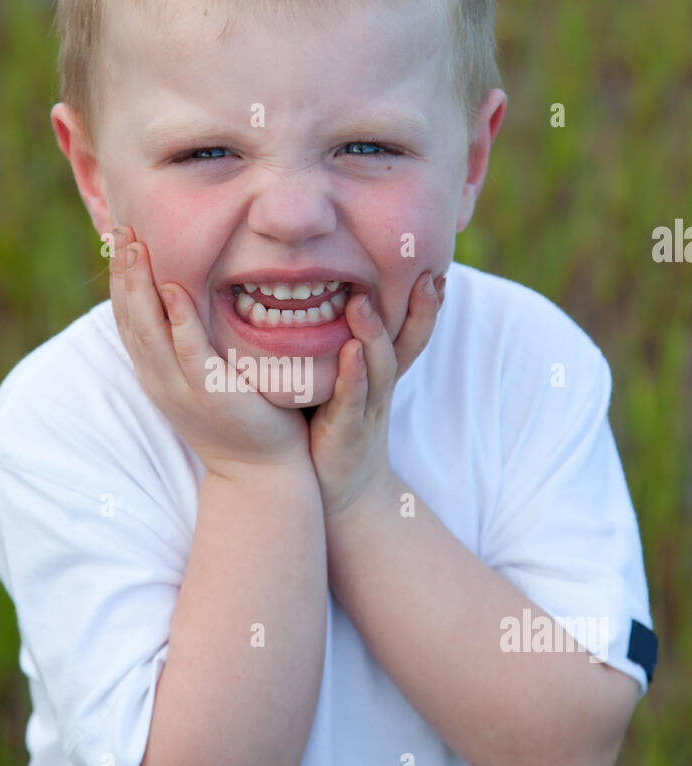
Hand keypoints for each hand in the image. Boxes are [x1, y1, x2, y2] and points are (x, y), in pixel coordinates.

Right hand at [108, 227, 309, 480]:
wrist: (259, 471)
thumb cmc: (240, 419)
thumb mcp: (204, 378)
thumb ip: (192, 344)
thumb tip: (185, 303)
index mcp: (156, 373)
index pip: (127, 319)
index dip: (120, 279)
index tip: (121, 239)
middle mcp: (159, 379)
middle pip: (130, 318)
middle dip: (124, 272)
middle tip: (123, 228)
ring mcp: (181, 388)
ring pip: (150, 330)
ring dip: (142, 286)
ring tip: (138, 246)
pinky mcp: (210, 393)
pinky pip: (189, 350)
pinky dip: (179, 319)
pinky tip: (175, 289)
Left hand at [308, 270, 445, 515]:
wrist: (341, 496)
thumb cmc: (335, 431)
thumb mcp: (347, 385)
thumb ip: (344, 347)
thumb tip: (329, 300)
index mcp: (383, 374)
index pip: (411, 333)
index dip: (426, 306)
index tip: (436, 269)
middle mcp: (381, 389)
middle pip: (407, 344)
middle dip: (419, 311)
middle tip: (424, 272)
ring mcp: (366, 411)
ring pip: (380, 368)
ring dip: (373, 333)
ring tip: (363, 301)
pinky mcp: (345, 433)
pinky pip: (351, 401)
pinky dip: (354, 376)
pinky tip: (350, 355)